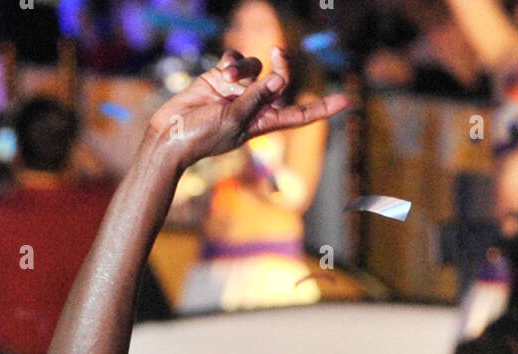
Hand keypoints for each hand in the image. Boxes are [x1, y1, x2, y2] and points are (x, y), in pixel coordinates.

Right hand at [147, 47, 348, 172]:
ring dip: (245, 68)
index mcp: (265, 124)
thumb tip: (278, 80)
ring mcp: (239, 92)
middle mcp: (256, 107)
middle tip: (278, 52)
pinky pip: (236, 61)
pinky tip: (222, 72)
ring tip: (228, 78)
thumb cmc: (204, 137)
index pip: (300, 114)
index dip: (323, 108)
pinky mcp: (220, 79)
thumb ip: (257, 98)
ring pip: (256, 67)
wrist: (171, 134)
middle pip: (281, 81)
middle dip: (282, 66)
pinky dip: (232, 62)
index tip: (346, 101)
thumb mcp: (235, 120)